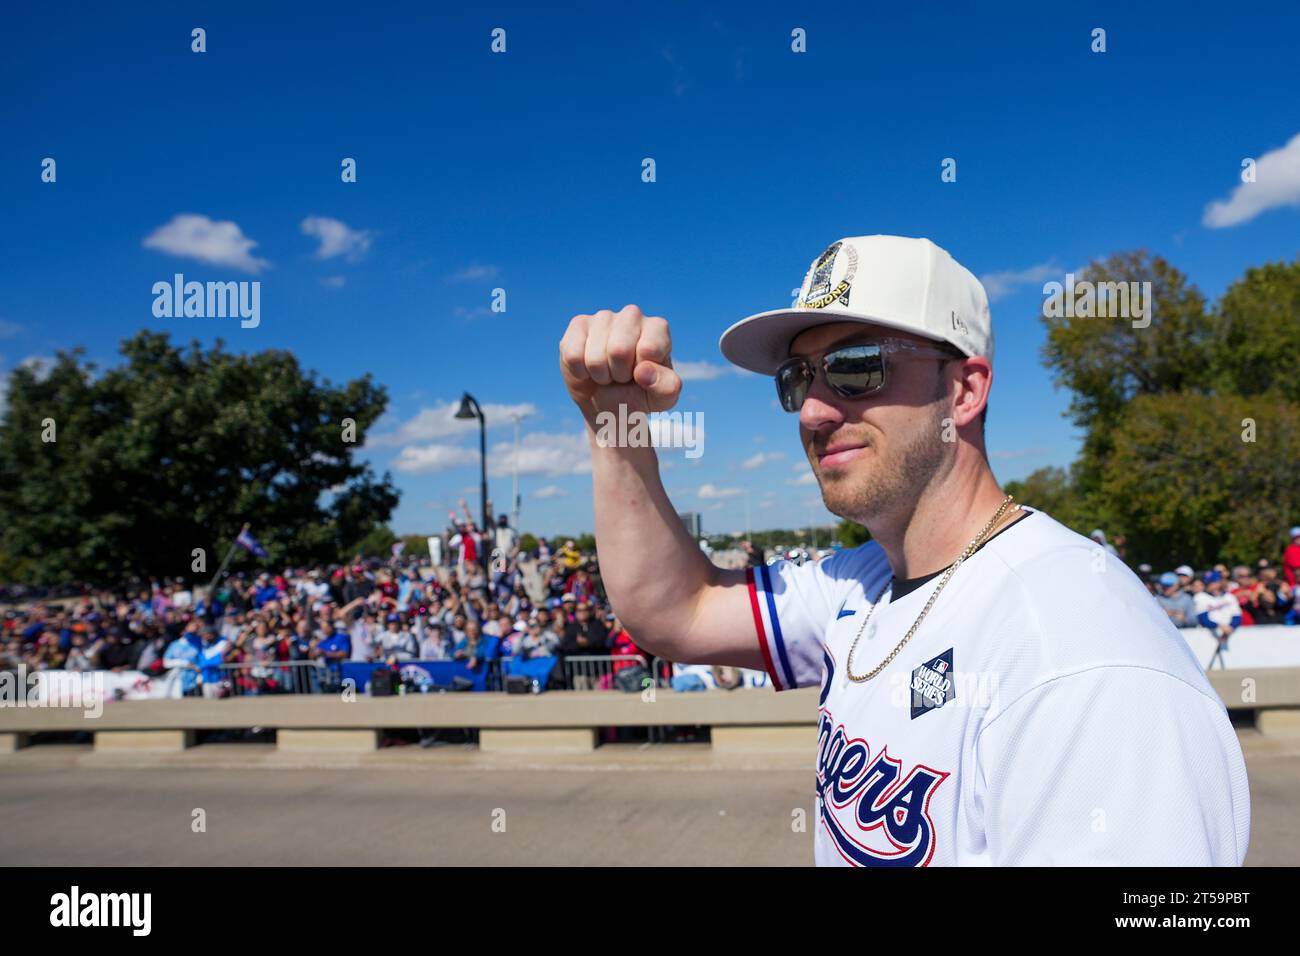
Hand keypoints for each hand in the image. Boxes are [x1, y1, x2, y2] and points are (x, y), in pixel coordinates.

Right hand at [559, 305, 681, 421]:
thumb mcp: (662, 399)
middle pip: (619, 350)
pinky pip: (573, 355)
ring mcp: (603, 317)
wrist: (611, 402)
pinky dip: (580, 372)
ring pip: (595, 356)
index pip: (649, 349)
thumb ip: (666, 388)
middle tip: (622, 376)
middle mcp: (632, 315)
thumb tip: (643, 370)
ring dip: (600, 375)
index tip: (642, 375)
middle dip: (619, 374)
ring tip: (607, 373)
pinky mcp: (578, 325)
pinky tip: (588, 369)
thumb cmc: (641, 395)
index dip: (642, 373)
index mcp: (657, 328)